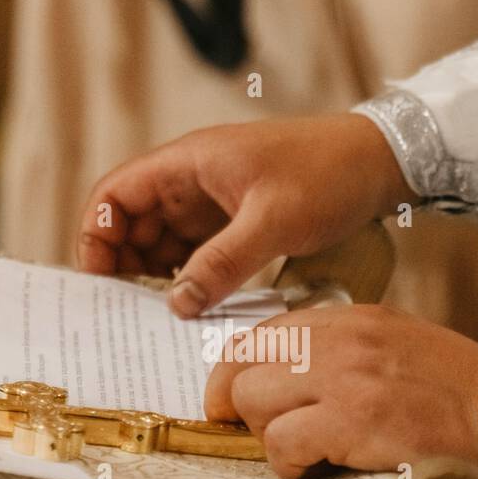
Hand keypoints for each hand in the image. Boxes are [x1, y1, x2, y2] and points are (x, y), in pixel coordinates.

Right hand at [76, 114, 413, 316]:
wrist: (381, 162)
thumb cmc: (328, 174)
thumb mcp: (272, 222)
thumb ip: (221, 264)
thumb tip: (177, 305)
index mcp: (188, 163)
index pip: (116, 193)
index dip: (96, 234)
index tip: (97, 281)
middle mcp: (192, 179)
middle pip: (132, 221)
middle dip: (123, 264)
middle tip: (126, 312)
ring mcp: (212, 200)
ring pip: (162, 240)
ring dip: (155, 275)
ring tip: (160, 316)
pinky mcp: (235, 220)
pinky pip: (195, 250)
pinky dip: (187, 276)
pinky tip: (194, 306)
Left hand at [204, 305, 477, 478]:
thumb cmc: (458, 397)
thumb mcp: (398, 349)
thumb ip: (344, 354)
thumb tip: (285, 383)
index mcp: (352, 319)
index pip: (263, 333)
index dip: (237, 371)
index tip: (236, 400)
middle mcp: (342, 338)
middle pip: (243, 362)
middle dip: (239, 405)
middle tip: (258, 432)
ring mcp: (344, 377)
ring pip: (252, 400)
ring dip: (266, 436)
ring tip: (299, 453)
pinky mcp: (351, 420)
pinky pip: (281, 442)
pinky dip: (287, 465)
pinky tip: (313, 470)